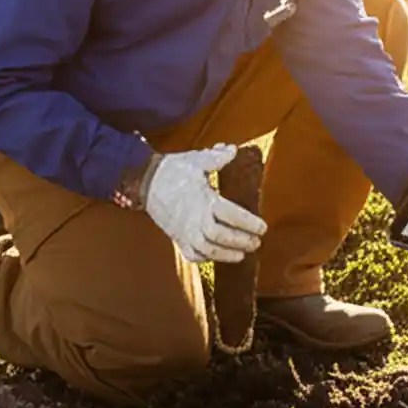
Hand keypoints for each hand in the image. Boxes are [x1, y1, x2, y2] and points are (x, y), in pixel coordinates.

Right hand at [143, 143, 267, 263]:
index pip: (232, 215)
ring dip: (227, 254)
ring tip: (243, 254)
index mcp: (204, 199)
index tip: (263, 227)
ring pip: (208, 249)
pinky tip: (218, 256)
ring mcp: (184, 231)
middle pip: (221, 236)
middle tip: (257, 243)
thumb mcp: (196, 159)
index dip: (249, 223)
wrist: (145, 180)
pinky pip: (192, 254)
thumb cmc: (173, 169)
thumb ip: (217, 157)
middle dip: (241, 241)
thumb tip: (233, 150)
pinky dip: (206, 258)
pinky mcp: (176, 237)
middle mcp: (195, 219)